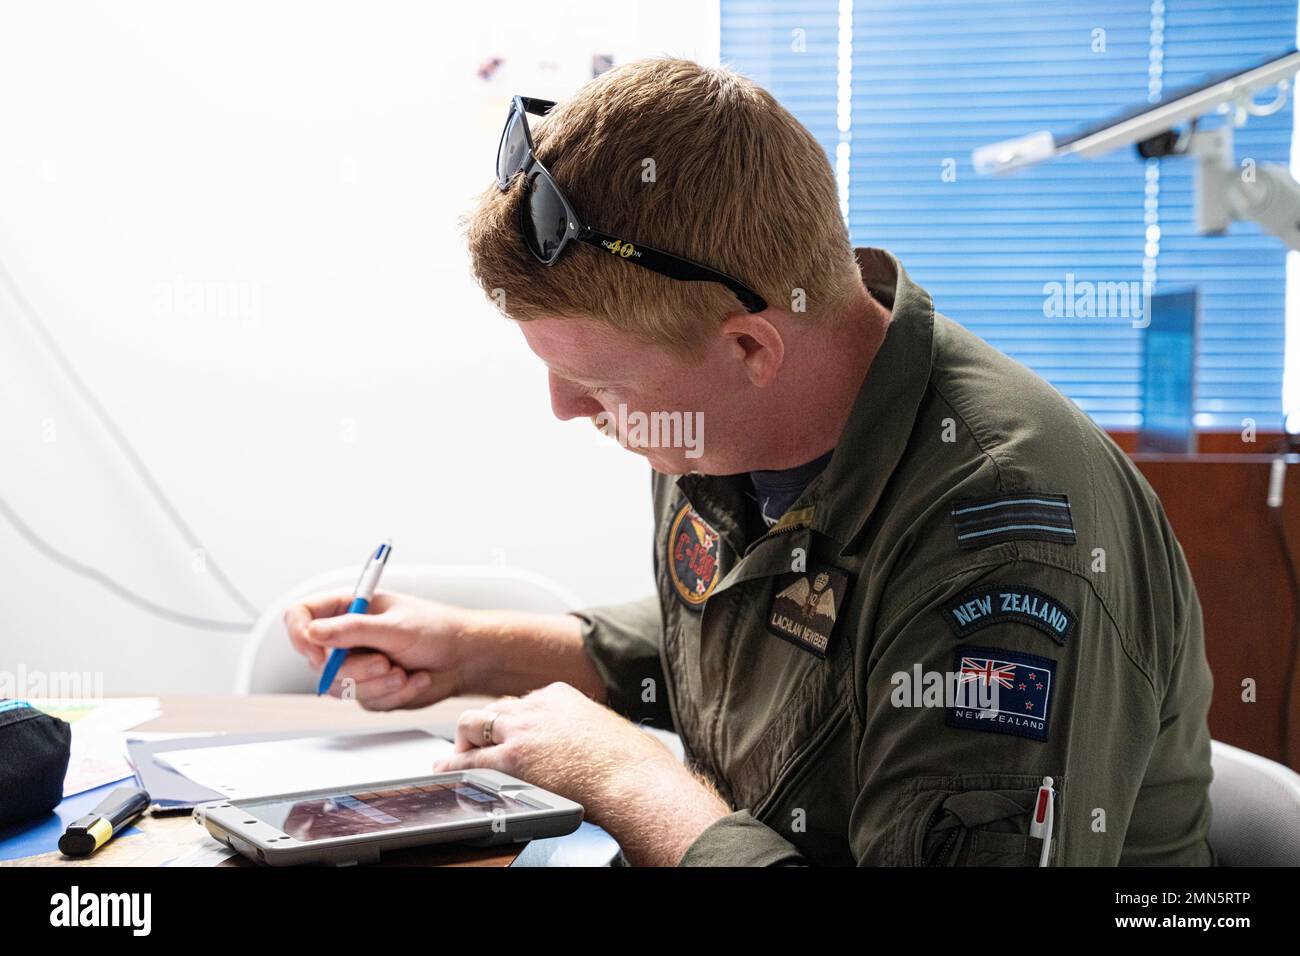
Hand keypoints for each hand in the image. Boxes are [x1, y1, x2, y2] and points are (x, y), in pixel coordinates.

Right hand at [284, 590, 469, 708]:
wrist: (463, 658)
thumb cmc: (435, 630)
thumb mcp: (394, 627)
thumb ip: (352, 629)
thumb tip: (312, 632)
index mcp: (348, 608)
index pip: (301, 616)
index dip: (300, 636)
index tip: (319, 655)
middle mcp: (346, 637)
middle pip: (318, 662)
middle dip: (355, 669)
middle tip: (385, 663)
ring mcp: (356, 665)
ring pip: (341, 688)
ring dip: (377, 684)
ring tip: (405, 672)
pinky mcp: (370, 689)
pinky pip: (366, 701)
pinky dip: (393, 694)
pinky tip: (414, 680)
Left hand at [432, 682, 728, 863]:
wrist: (633, 778)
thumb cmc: (631, 762)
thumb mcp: (604, 730)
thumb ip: (582, 732)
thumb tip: (585, 750)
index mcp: (561, 695)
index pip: (522, 702)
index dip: (511, 722)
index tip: (509, 734)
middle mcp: (537, 706)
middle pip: (493, 709)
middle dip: (482, 728)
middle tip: (475, 746)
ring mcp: (521, 730)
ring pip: (473, 723)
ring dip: (464, 741)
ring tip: (458, 758)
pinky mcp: (512, 759)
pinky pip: (469, 760)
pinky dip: (453, 766)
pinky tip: (445, 773)